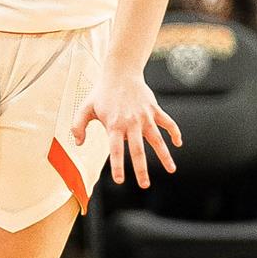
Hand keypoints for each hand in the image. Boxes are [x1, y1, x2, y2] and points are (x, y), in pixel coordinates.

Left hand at [74, 66, 183, 190]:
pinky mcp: (154, 110)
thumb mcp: (86, 108)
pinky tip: (178, 143)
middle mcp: (131, 123)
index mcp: (114, 124)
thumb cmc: (102, 92)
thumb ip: (78, 125)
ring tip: (171, 170)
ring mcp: (145, 116)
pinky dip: (174, 132)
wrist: (121, 72)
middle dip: (142, 169)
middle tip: (145, 185)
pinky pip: (167, 122)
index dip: (118, 165)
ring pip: (157, 139)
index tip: (120, 180)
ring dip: (165, 155)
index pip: (115, 149)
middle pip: (138, 150)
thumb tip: (78, 143)